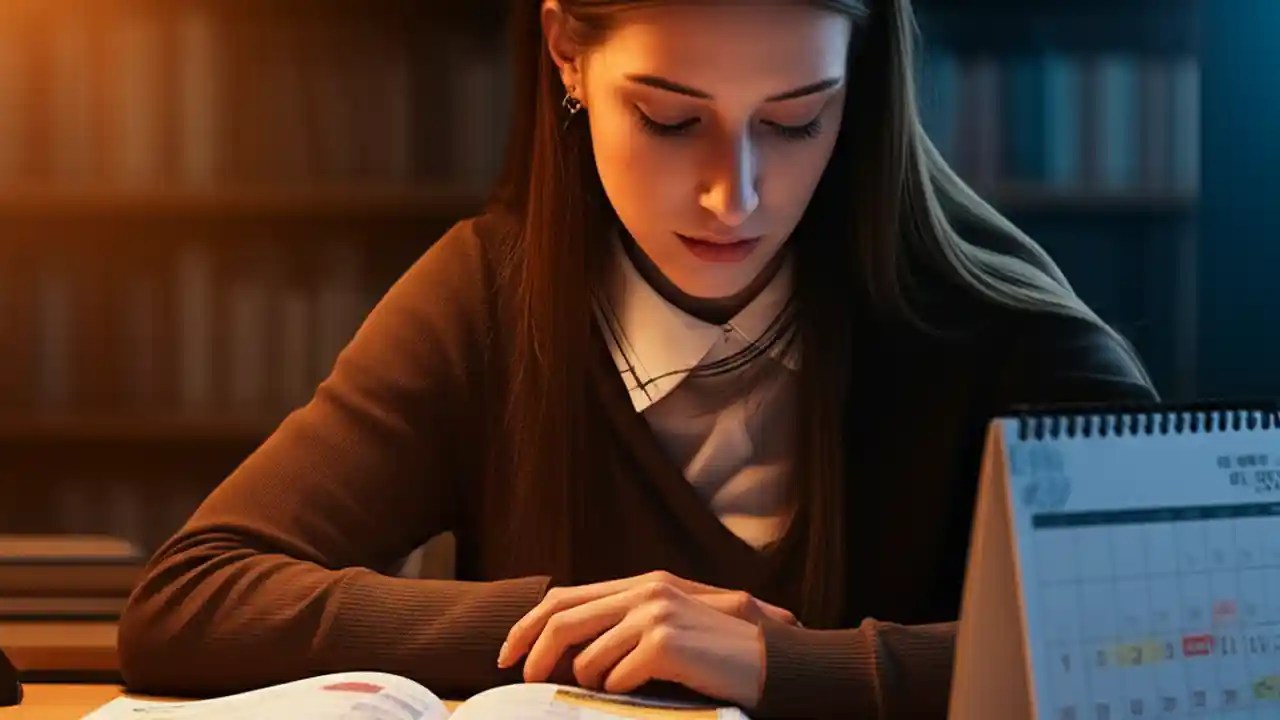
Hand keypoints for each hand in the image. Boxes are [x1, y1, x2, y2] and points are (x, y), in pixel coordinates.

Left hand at [497, 570, 799, 708]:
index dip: (529, 625)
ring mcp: (655, 615)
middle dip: (534, 655)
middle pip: (563, 622)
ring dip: (593, 685)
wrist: (775, 662)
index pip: (566, 597)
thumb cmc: (721, 653)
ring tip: (623, 691)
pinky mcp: (664, 643)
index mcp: (644, 584)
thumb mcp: (671, 624)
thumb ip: (627, 622)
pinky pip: (617, 679)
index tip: (509, 654)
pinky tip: (650, 692)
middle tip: (526, 681)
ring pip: (588, 660)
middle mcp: (646, 591)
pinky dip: (622, 694)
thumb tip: (569, 647)